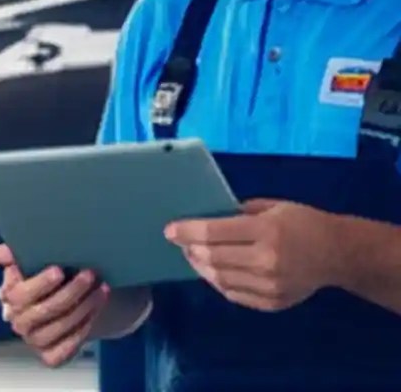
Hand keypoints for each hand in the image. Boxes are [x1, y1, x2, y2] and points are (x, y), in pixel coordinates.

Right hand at [0, 244, 108, 367]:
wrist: (72, 302)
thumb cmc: (52, 279)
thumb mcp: (31, 261)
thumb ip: (13, 255)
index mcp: (10, 298)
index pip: (19, 294)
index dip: (39, 284)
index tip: (58, 270)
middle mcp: (19, 322)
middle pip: (42, 311)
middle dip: (69, 292)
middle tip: (88, 275)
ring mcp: (35, 340)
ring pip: (58, 328)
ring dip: (83, 308)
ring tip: (100, 290)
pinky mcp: (50, 355)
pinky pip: (66, 348)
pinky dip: (83, 330)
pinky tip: (95, 311)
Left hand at [165, 198, 342, 311]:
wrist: (339, 253)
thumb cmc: (303, 222)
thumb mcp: (272, 206)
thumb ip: (239, 213)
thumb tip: (206, 218)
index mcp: (266, 230)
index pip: (214, 232)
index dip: (187, 231)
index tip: (169, 230)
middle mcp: (267, 260)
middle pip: (213, 258)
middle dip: (190, 250)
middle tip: (180, 243)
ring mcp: (270, 285)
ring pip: (220, 279)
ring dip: (200, 268)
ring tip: (193, 257)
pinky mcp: (273, 302)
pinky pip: (234, 294)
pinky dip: (218, 283)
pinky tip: (212, 272)